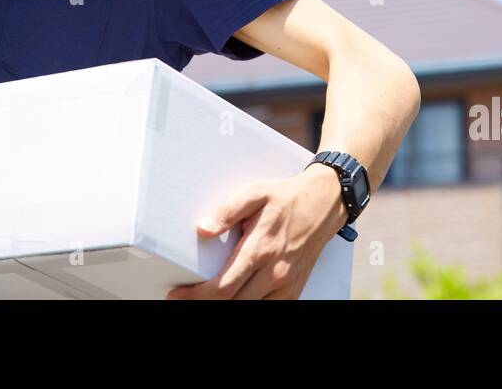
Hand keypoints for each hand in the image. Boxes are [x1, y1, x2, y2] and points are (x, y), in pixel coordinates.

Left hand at [166, 165, 346, 299]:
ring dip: (226, 306)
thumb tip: (204, 228)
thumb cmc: (287, 198)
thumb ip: (228, 210)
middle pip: (232, 303)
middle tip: (184, 298)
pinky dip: (247, 305)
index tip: (177, 295)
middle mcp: (274, 272)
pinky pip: (268, 308)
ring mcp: (286, 285)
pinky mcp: (293, 291)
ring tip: (207, 298)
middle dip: (204, 304)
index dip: (196, 296)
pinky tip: (235, 297)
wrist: (324, 203)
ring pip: (249, 309)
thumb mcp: (255, 193)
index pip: (223, 286)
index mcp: (261, 249)